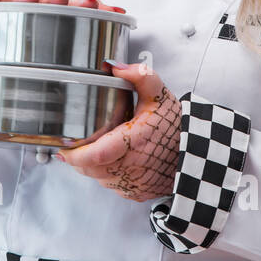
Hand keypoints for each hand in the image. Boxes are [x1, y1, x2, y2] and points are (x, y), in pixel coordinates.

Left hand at [56, 61, 180, 201]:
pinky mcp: (137, 193)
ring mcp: (135, 183)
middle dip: (79, 158)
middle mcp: (134, 167)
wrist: (197, 152)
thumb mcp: (159, 95)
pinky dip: (108, 176)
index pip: (95, 155)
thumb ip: (139, 76)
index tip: (63, 146)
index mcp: (134, 142)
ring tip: (95, 150)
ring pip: (99, 178)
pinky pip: (112, 186)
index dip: (74, 154)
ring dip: (93, 167)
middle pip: (91, 169)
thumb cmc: (178, 126)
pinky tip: (112, 162)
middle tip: (75, 145)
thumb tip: (115, 67)